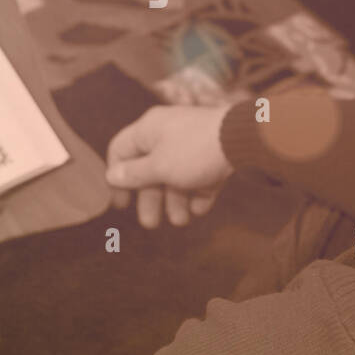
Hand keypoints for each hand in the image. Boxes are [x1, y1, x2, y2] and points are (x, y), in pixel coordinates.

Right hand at [105, 104, 233, 227]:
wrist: (242, 139)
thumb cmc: (192, 151)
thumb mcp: (158, 167)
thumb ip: (134, 174)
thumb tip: (111, 175)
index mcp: (148, 130)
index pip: (120, 150)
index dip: (117, 178)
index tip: (122, 204)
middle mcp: (167, 134)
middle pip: (149, 169)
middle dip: (151, 199)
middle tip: (151, 224)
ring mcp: (192, 143)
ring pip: (175, 175)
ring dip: (175, 200)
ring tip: (182, 221)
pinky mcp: (214, 153)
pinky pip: (199, 175)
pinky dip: (197, 193)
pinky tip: (199, 210)